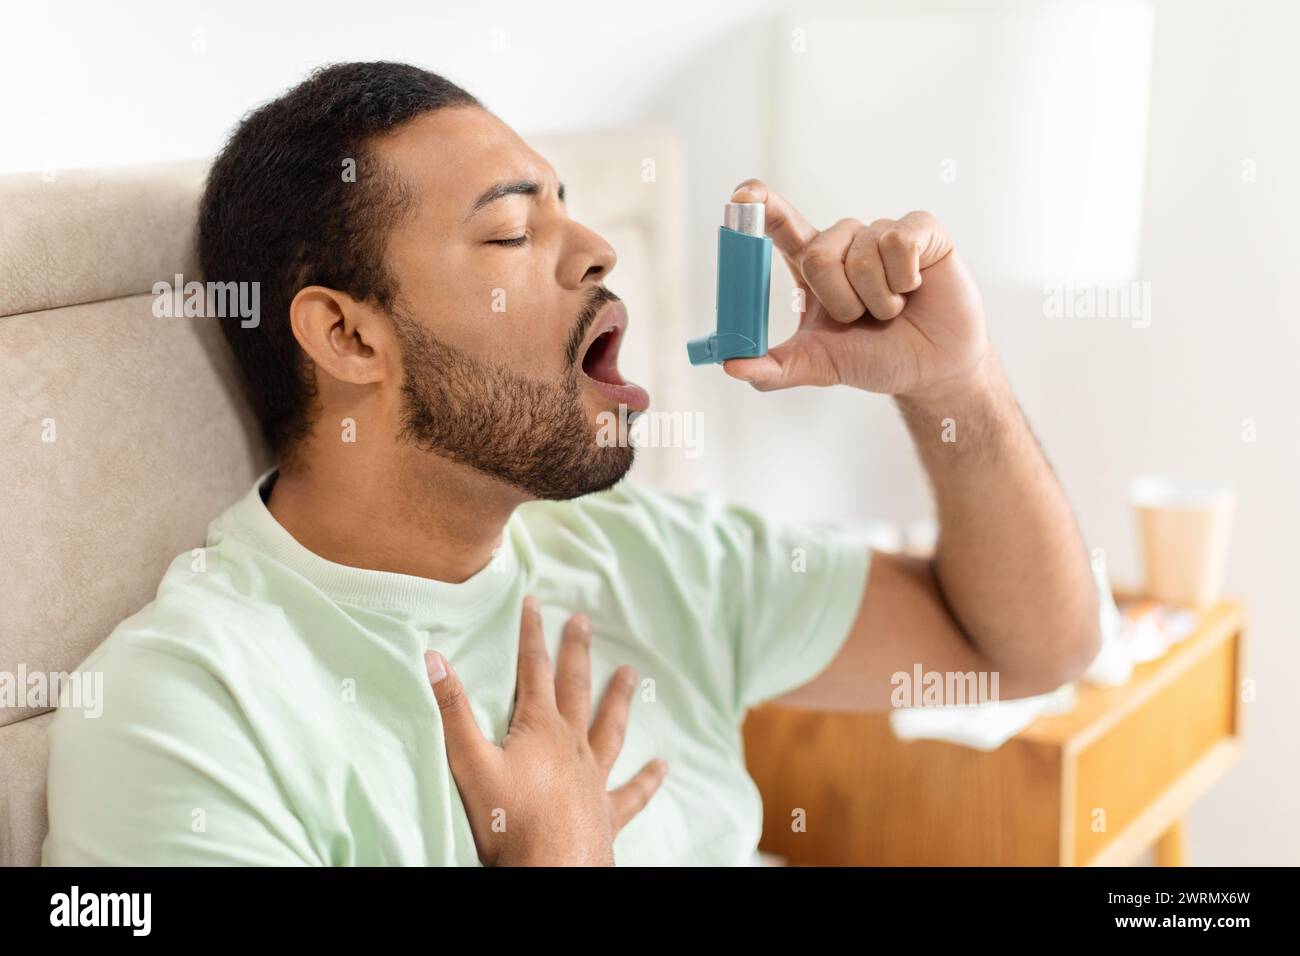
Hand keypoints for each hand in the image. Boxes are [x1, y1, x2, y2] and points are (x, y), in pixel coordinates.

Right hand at [425, 595, 666, 865]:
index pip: (533, 669)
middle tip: (583, 621)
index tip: (534, 602)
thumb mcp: (469, 760)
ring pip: (610, 729)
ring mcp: (593, 778)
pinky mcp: (605, 812)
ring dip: (618, 699)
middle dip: (575, 652)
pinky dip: (647, 780)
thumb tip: (434, 657)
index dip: (531, 634)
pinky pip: (632, 792)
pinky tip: (663, 767)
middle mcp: (572, 745)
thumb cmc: (508, 820)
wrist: (549, 869)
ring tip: (631, 673)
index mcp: (540, 728)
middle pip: (575, 688)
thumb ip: (453, 709)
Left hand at [721, 180, 987, 400]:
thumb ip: (774, 368)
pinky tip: (916, 287)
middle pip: (819, 254)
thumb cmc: (874, 358)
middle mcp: (844, 242)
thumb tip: (731, 366)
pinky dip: (905, 279)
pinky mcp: (921, 229)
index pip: (781, 225)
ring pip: (863, 253)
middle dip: (840, 301)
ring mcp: (881, 233)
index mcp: (813, 265)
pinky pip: (899, 242)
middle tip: (861, 318)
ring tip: (893, 308)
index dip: (762, 207)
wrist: (931, 368)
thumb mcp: (819, 366)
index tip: (742, 196)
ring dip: (878, 298)